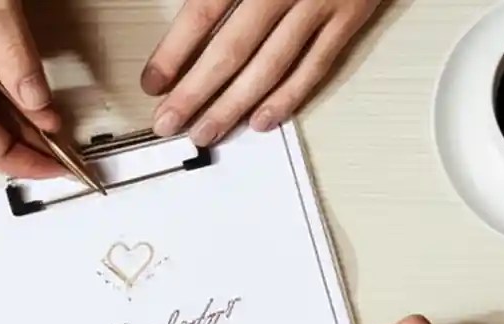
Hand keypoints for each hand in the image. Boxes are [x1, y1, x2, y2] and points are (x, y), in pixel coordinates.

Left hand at [142, 0, 383, 146]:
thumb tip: (186, 21)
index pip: (204, 11)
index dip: (175, 52)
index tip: (154, 82)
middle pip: (233, 47)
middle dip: (196, 92)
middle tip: (171, 121)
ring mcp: (320, 3)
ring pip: (271, 64)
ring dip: (235, 105)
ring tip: (207, 130)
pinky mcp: (350, 17)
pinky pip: (315, 66)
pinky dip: (288, 97)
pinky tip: (262, 120)